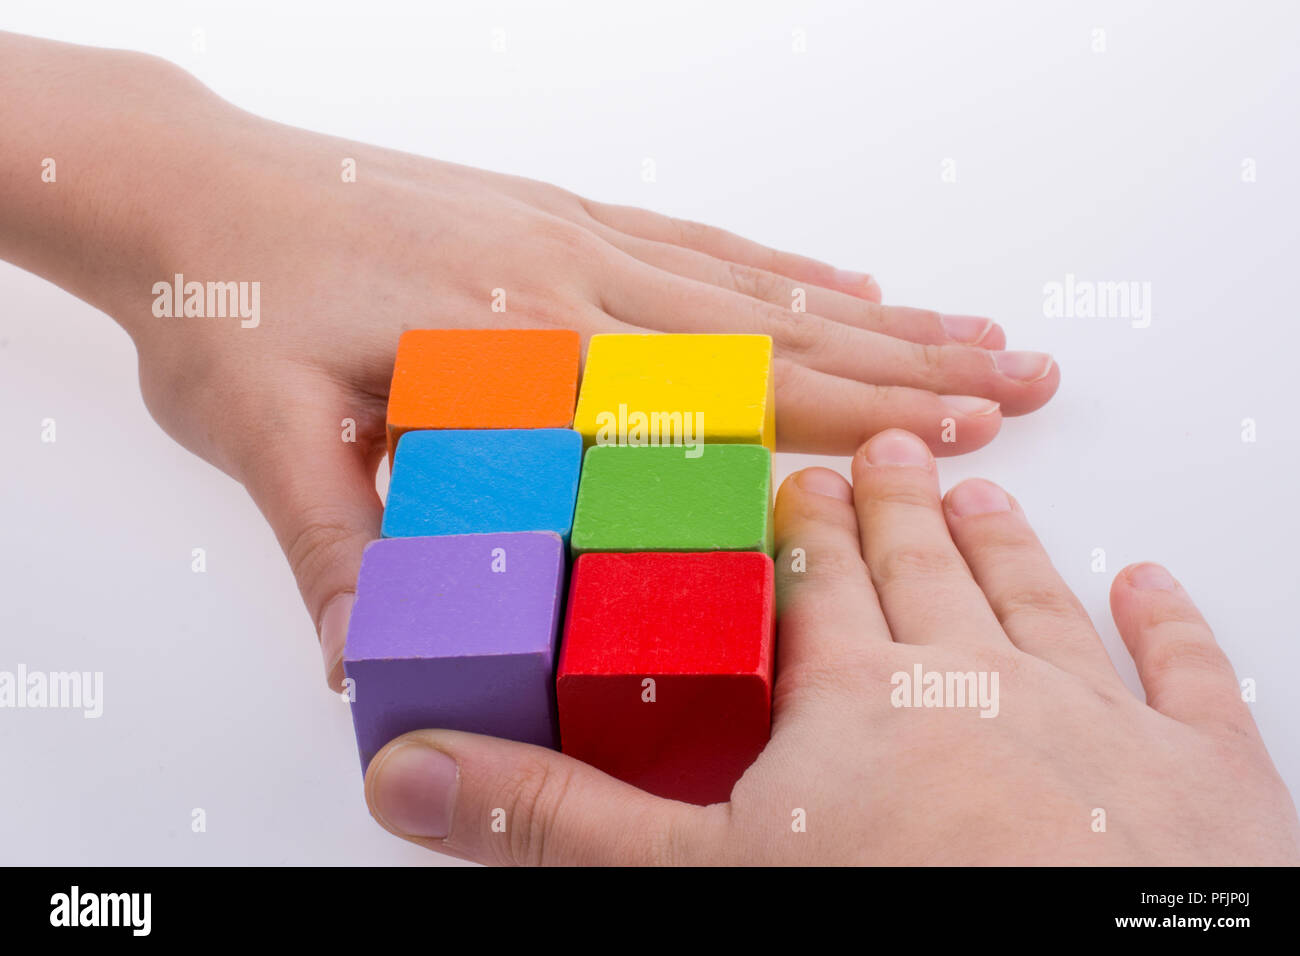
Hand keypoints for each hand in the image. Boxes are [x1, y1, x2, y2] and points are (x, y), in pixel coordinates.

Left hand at [0, 37, 1057, 687]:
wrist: (186, 182)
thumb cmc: (226, 301)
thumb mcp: (263, 437)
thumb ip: (336, 549)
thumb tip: (374, 671)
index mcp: (526, 338)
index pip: (724, 390)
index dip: (849, 419)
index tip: (955, 434)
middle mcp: (571, 274)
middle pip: (777, 328)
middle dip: (911, 362)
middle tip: (1019, 377)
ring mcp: (570, 236)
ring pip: (756, 280)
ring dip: (874, 310)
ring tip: (967, 325)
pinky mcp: (553, 218)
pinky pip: (696, 241)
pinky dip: (781, 265)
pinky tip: (835, 273)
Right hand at [361, 429, 1298, 864]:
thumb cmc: (901, 921)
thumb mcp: (690, 876)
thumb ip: (552, 817)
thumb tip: (414, 773)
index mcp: (857, 694)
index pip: (816, 584)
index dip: (802, 531)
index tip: (795, 483)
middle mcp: (978, 675)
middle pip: (923, 567)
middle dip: (895, 508)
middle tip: (881, 454)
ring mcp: (1098, 714)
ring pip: (1037, 594)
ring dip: (1003, 543)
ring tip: (979, 494)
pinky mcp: (1205, 773)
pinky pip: (1187, 671)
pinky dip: (1168, 624)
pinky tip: (1151, 588)